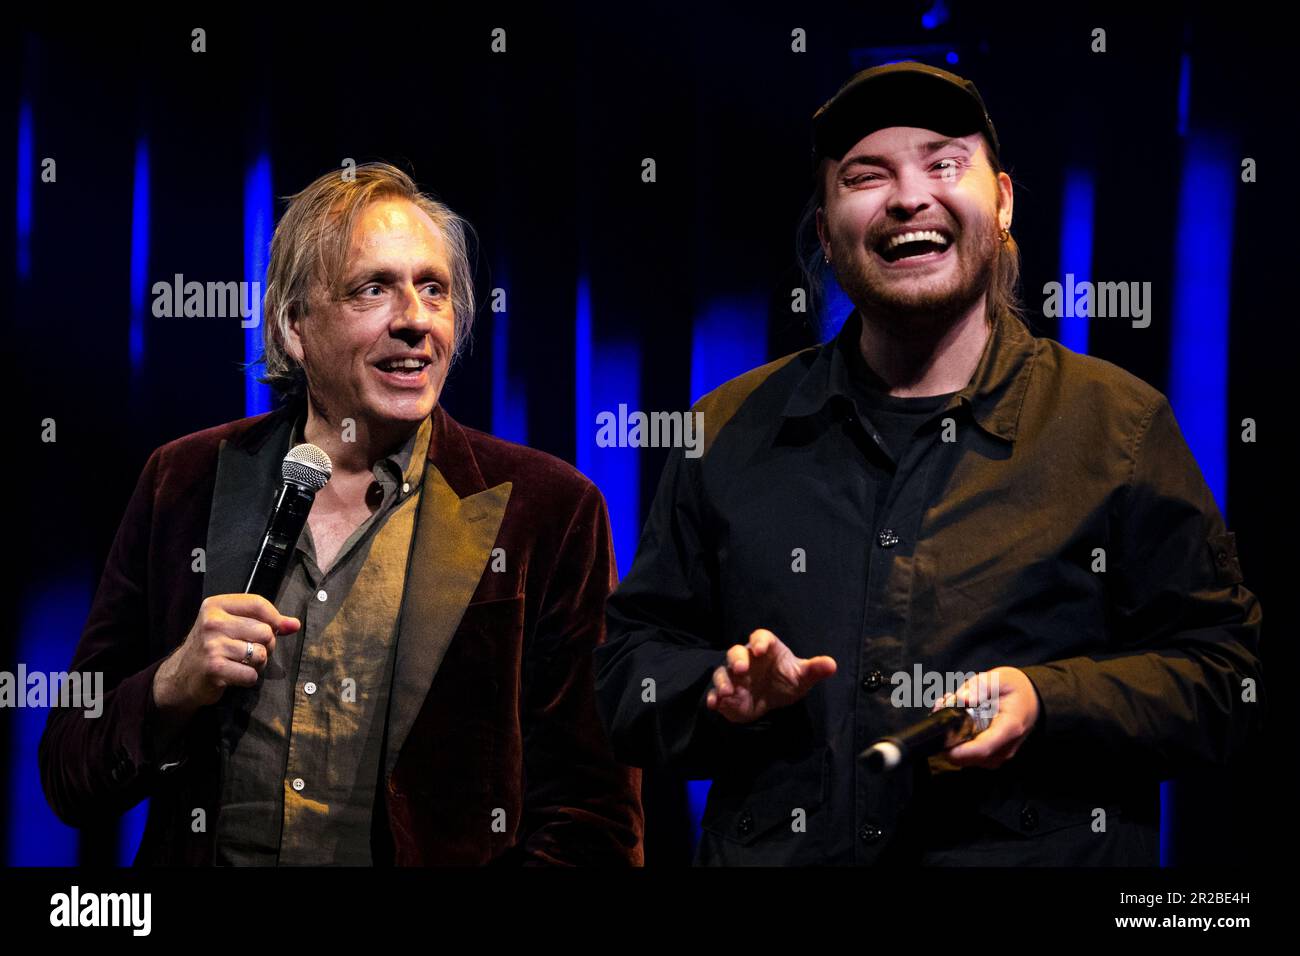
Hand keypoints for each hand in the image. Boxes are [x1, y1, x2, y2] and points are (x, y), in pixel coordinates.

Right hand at [153, 594, 299, 713]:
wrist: (180, 676)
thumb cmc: (212, 647)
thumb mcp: (232, 625)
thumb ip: (264, 621)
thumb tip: (294, 624)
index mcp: (215, 606)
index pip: (258, 603)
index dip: (275, 618)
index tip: (277, 628)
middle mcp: (212, 623)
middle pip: (265, 631)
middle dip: (266, 646)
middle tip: (249, 651)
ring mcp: (212, 645)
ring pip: (261, 654)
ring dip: (258, 664)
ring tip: (241, 663)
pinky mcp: (214, 668)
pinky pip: (251, 675)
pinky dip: (249, 679)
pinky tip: (235, 675)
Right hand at [706, 628, 836, 723]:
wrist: (771, 699)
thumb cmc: (786, 680)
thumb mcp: (801, 677)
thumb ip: (814, 670)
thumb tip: (832, 664)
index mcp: (765, 649)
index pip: (760, 637)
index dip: (759, 641)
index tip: (760, 649)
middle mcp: (746, 659)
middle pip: (736, 652)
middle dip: (737, 659)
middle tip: (741, 669)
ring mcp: (734, 676)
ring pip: (723, 672)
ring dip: (723, 681)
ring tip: (728, 692)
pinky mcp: (726, 693)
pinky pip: (715, 693)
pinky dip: (714, 697)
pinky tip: (716, 704)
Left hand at [931, 666, 1039, 768]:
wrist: (1032, 699)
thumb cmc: (1016, 689)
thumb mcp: (1000, 678)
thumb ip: (980, 687)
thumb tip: (961, 699)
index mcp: (1009, 728)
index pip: (982, 748)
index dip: (958, 749)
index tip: (941, 739)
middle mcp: (1005, 747)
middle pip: (970, 757)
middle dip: (949, 739)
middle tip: (943, 707)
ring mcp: (999, 754)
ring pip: (967, 758)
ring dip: (951, 738)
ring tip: (950, 707)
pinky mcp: (992, 755)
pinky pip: (971, 755)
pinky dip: (958, 740)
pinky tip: (957, 718)